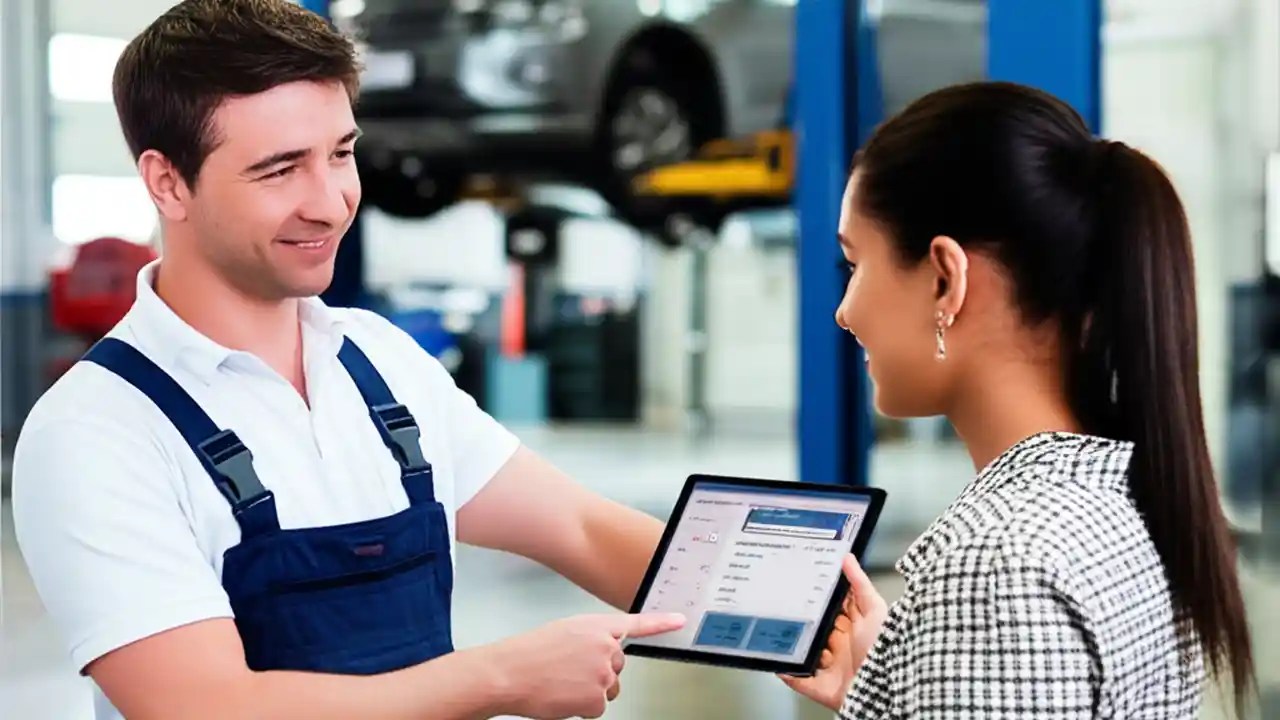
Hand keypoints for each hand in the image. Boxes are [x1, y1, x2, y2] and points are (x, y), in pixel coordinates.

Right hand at [492, 612, 685, 718]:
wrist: (509, 673)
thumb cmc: (529, 653)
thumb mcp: (565, 632)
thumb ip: (591, 639)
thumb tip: (604, 655)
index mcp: (597, 625)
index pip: (637, 624)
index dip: (662, 623)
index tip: (680, 621)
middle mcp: (606, 646)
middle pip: (617, 667)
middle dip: (598, 673)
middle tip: (569, 671)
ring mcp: (604, 672)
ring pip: (608, 689)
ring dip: (589, 691)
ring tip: (562, 682)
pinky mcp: (598, 697)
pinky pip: (597, 708)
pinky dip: (581, 707)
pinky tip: (563, 696)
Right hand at [780, 555, 886, 710]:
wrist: (886, 690)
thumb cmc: (884, 650)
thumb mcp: (874, 610)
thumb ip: (860, 584)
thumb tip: (848, 557)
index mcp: (851, 627)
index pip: (828, 608)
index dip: (814, 595)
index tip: (797, 580)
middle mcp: (838, 645)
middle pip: (812, 629)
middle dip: (799, 619)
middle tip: (779, 601)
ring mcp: (826, 666)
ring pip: (800, 651)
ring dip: (788, 642)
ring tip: (770, 626)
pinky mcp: (817, 685)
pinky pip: (795, 677)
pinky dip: (784, 669)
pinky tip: (773, 656)